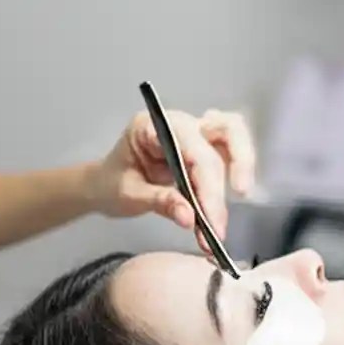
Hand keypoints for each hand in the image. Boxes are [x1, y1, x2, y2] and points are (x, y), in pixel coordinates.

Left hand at [88, 108, 256, 238]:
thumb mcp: (129, 195)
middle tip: (225, 215)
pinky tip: (228, 196)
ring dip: (240, 167)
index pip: (194, 150)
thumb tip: (190, 218)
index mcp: (153, 126)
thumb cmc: (111, 184)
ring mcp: (192, 133)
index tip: (211, 221)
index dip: (209, 186)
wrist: (103, 185)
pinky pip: (227, 152)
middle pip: (224, 130)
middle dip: (234, 171)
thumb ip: (160, 202)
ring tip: (226, 211)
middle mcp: (177, 123)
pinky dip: (234, 172)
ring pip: (232, 134)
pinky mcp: (201, 149)